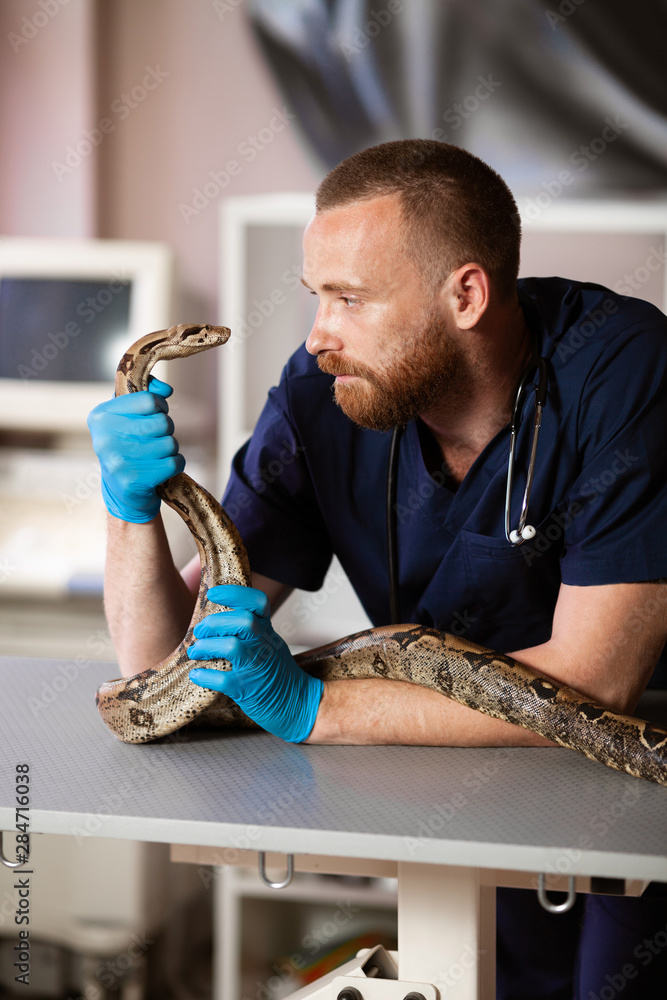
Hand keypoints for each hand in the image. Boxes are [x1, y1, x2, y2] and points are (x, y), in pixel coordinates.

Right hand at [87, 377, 183, 522]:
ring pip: (169, 443)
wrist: (121, 489)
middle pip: (162, 422)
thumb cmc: (128, 443)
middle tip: (157, 437)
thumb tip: (166, 390)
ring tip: (156, 453)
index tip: (156, 413)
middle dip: (166, 429)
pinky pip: (173, 463)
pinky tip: (163, 467)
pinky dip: (176, 464)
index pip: (148, 400)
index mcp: (101, 416)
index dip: (160, 406)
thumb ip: (147, 392)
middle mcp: (104, 438)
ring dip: (170, 448)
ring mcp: (117, 462)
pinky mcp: (132, 482)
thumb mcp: (128, 414)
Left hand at [187, 585, 323, 742]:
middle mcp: (264, 646)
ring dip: (207, 646)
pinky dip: (205, 676)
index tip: (213, 593)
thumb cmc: (279, 674)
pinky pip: (223, 679)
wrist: (299, 705)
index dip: (235, 594)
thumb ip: (251, 631)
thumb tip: (219, 620)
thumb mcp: (271, 644)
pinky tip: (197, 675)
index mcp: (269, 632)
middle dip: (215, 623)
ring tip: (195, 651)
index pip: (258, 603)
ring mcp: (257, 668)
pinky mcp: (247, 690)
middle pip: (243, 621)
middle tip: (199, 631)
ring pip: (232, 646)